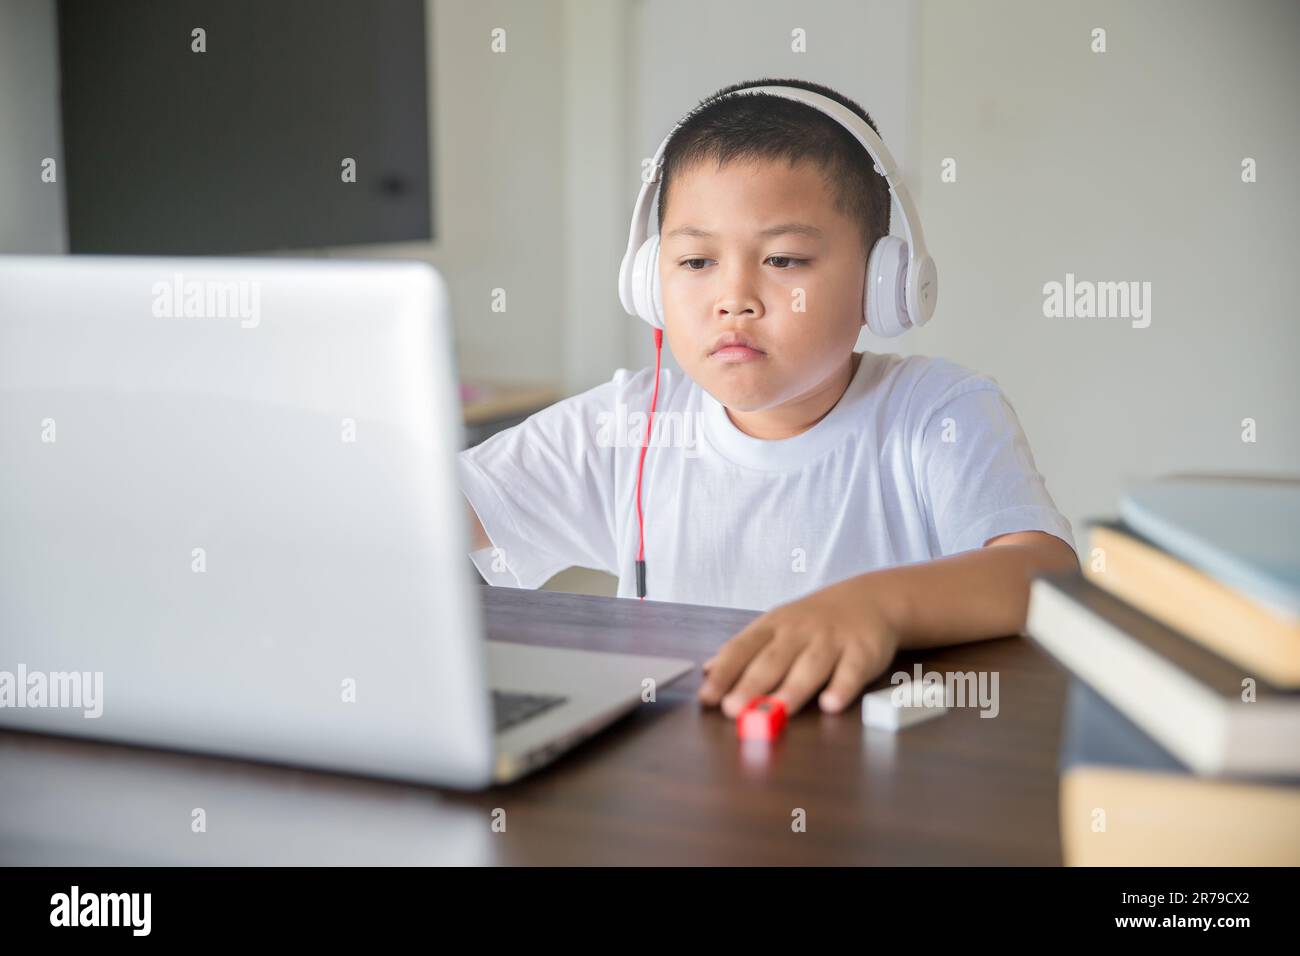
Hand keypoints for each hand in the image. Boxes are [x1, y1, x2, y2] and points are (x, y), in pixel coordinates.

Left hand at [697, 575, 900, 717]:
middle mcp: (798, 632)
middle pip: (772, 660)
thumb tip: (707, 671)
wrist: (869, 599)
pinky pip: (851, 671)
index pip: (741, 649)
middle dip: (751, 684)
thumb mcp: (774, 627)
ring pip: (810, 665)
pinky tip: (830, 704)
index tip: (707, 698)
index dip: (723, 674)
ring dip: (793, 688)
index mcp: (772, 627)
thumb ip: (743, 650)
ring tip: (777, 710)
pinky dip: (842, 687)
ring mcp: (831, 640)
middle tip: (733, 708)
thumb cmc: (813, 621)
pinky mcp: (861, 651)